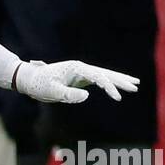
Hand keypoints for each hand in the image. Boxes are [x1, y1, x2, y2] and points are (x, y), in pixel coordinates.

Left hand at [13, 60, 139, 103]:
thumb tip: (87, 96)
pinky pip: (98, 80)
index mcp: (76, 68)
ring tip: (135, 85)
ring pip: (104, 75)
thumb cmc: (38, 85)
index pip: (98, 77)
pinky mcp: (79, 78)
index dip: (109, 87)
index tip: (117, 97)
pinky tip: (117, 88)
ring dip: (118, 80)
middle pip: (105, 73)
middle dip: (121, 80)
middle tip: (136, 86)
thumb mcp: (52, 92)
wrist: (28, 79)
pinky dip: (108, 84)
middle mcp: (81, 68)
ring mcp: (81, 72)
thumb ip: (68, 95)